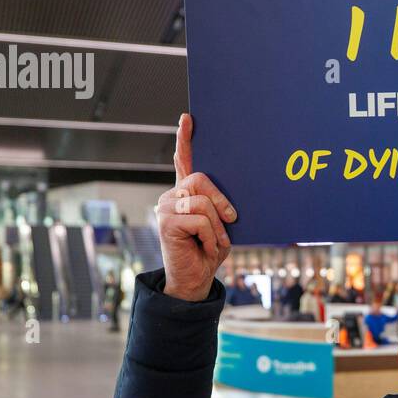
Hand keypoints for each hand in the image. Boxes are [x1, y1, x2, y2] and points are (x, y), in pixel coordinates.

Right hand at [159, 113, 236, 301]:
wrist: (196, 279)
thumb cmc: (210, 250)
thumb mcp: (222, 224)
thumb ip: (221, 206)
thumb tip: (232, 196)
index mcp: (187, 193)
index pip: (184, 160)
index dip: (185, 139)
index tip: (189, 118)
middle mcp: (173, 195)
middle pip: (201, 180)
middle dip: (222, 201)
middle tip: (232, 220)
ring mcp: (165, 207)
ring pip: (202, 203)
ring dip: (218, 226)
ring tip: (217, 242)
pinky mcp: (165, 222)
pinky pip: (199, 221)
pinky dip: (211, 237)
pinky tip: (206, 248)